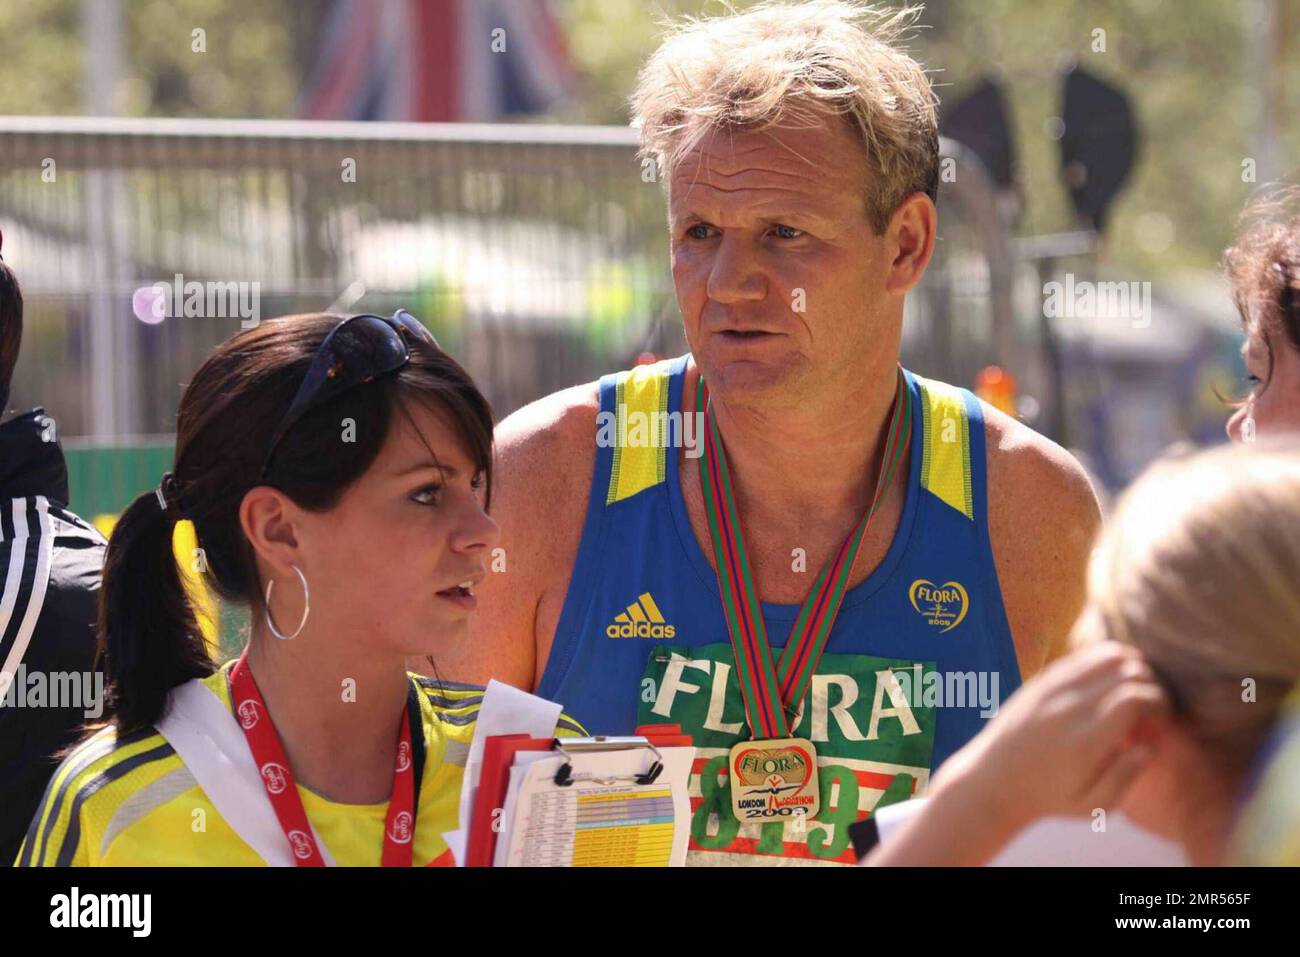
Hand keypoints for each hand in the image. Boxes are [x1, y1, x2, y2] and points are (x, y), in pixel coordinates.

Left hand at [866, 641, 1168, 865]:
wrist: (993, 780)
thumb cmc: (1049, 797)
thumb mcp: (1093, 806)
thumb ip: (1127, 775)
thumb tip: (1153, 743)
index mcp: (1084, 741)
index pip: (1134, 698)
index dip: (1160, 703)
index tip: (1161, 721)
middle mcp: (1068, 707)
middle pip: (1127, 671)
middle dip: (1153, 685)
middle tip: (1152, 708)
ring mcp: (1053, 688)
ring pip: (1108, 655)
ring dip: (1134, 668)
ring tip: (1136, 693)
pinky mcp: (1043, 678)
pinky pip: (1085, 655)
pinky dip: (1109, 661)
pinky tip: (1111, 684)